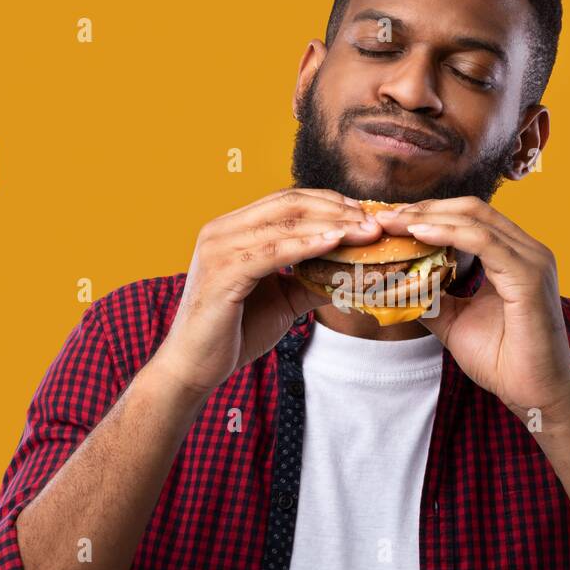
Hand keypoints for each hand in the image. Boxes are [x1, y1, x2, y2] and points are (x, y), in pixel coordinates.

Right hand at [153, 188, 381, 397]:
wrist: (194, 368)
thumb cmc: (233, 333)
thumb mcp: (281, 300)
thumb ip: (309, 280)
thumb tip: (351, 273)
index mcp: (232, 229)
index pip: (287, 201)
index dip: (329, 203)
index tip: (366, 213)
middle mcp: (222, 230)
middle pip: (289, 204)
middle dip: (337, 209)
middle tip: (375, 221)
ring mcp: (219, 248)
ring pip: (285, 224)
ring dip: (332, 225)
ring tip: (367, 231)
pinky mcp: (223, 272)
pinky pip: (273, 252)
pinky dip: (308, 245)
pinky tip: (337, 243)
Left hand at [374, 196, 569, 421]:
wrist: (534, 395)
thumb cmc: (503, 361)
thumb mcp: (455, 322)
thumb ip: (431, 299)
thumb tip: (395, 286)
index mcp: (515, 257)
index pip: (470, 218)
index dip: (429, 213)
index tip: (391, 221)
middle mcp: (528, 251)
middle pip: (471, 209)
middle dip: (425, 208)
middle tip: (385, 216)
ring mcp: (532, 260)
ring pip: (475, 220)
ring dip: (429, 217)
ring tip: (394, 222)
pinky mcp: (529, 276)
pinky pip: (483, 242)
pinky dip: (448, 234)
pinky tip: (417, 234)